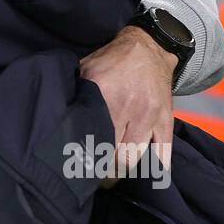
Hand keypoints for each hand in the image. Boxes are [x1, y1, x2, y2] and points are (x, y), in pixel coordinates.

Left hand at [79, 25, 177, 175]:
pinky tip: (142, 176)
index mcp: (105, 93)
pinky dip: (154, 169)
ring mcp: (149, 116)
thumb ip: (76, 94)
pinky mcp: (165, 121)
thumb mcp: (87, 69)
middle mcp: (129, 107)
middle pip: (112, 154)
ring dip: (122, 169)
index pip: (92, 136)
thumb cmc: (112, 61)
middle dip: (102, 169)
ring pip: (134, 159)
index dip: (84, 156)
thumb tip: (57, 118)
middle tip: (93, 173)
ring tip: (111, 172)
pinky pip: (163, 153)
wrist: (149, 47)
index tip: (77, 165)